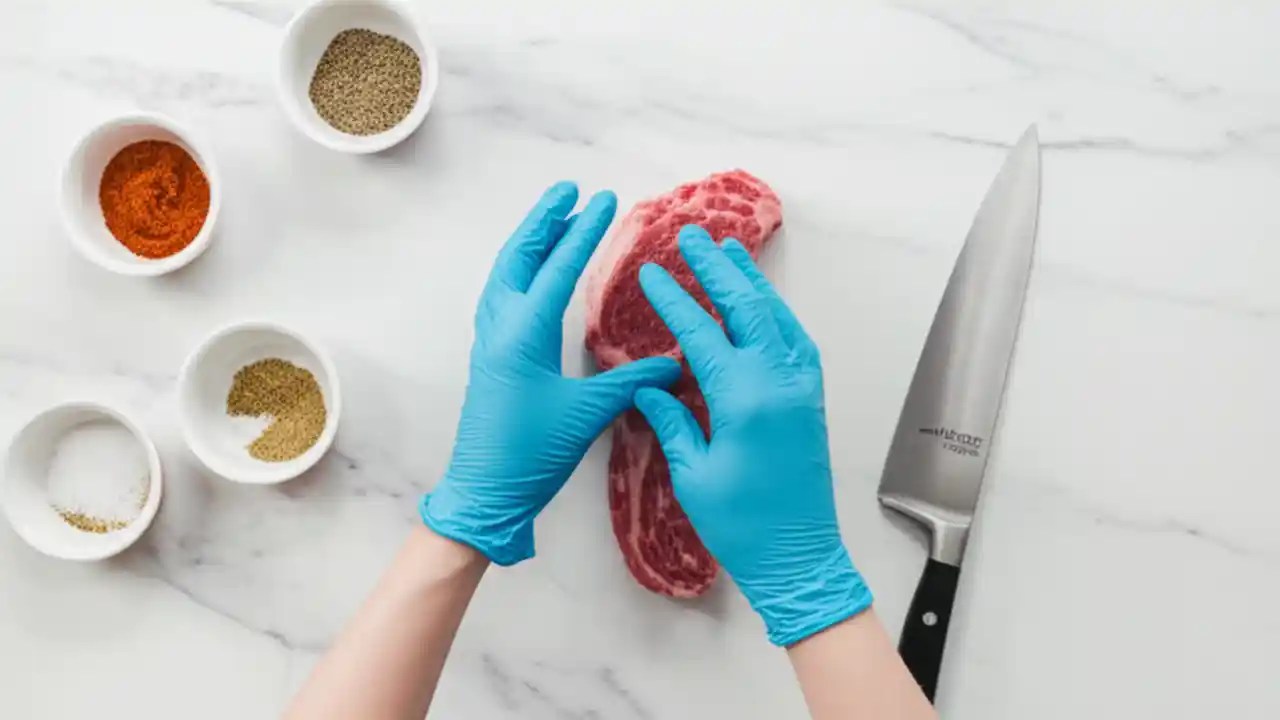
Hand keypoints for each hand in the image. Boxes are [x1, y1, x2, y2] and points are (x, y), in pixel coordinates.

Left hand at [421, 182, 681, 565]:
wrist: (485, 493)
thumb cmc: (531, 453)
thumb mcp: (586, 415)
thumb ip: (628, 382)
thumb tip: (673, 364)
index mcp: (522, 332)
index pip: (558, 268)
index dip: (584, 231)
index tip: (604, 200)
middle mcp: (500, 327)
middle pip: (520, 257)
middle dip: (545, 220)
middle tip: (569, 190)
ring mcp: (490, 341)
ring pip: (506, 274)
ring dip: (530, 242)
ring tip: (556, 219)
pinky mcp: (491, 357)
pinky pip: (503, 295)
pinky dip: (521, 270)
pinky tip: (535, 273)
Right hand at [634, 225, 871, 645]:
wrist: (799, 557)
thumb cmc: (741, 524)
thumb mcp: (693, 474)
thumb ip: (672, 421)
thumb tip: (649, 385)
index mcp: (744, 398)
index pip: (702, 334)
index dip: (673, 301)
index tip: (651, 271)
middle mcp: (779, 382)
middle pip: (746, 308)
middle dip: (717, 269)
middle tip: (693, 237)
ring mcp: (801, 387)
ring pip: (776, 318)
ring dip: (751, 283)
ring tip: (729, 252)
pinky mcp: (810, 399)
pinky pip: (795, 340)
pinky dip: (776, 312)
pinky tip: (762, 304)